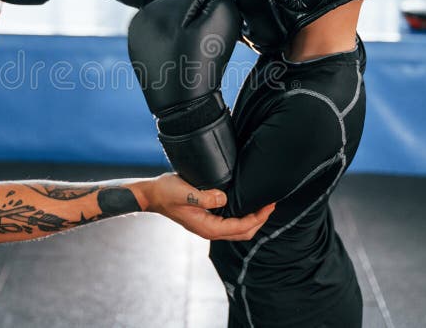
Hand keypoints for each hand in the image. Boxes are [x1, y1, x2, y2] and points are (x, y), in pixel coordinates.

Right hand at [141, 173, 273, 240]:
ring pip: (238, 230)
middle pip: (243, 233)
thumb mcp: (186, 192)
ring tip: (263, 205)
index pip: (241, 227)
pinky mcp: (207, 219)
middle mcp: (210, 230)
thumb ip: (206, 197)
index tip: (270, 205)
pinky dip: (243, 217)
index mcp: (207, 227)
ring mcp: (208, 226)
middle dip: (260, 220)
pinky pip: (231, 223)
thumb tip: (224, 198)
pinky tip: (246, 205)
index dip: (258, 217)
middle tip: (272, 204)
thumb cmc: (166, 193)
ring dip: (253, 219)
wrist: (152, 195)